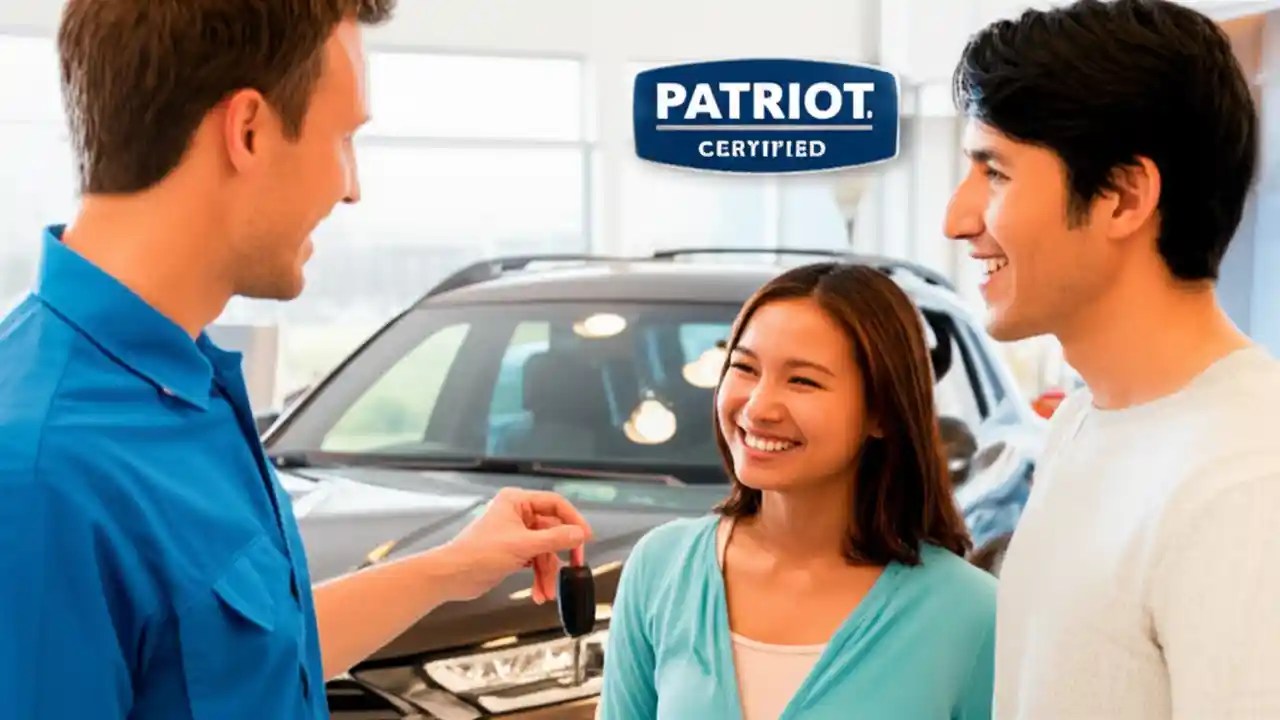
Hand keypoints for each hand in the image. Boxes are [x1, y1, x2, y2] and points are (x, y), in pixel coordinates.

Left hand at [441, 488, 592, 604]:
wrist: (452, 576)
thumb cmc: (479, 553)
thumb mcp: (523, 546)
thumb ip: (555, 539)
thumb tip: (580, 534)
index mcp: (517, 501)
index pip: (555, 504)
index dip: (573, 520)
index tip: (585, 538)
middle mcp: (517, 514)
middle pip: (552, 531)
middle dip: (559, 556)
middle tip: (575, 568)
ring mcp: (515, 534)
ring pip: (544, 551)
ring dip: (548, 573)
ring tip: (548, 593)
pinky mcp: (512, 552)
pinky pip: (534, 561)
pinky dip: (538, 577)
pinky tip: (539, 593)